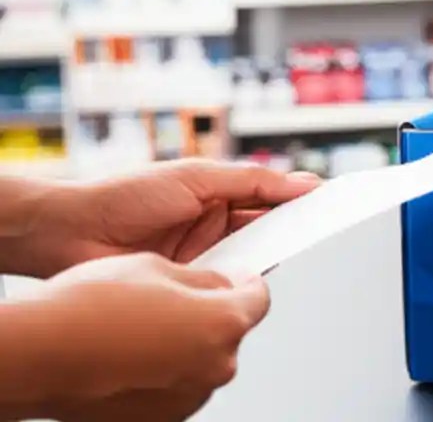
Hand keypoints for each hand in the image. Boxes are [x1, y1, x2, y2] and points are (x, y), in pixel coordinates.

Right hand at [12, 252, 267, 420]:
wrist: (38, 356)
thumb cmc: (88, 311)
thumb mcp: (156, 267)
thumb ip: (202, 279)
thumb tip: (219, 284)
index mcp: (223, 323)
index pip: (258, 299)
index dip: (246, 284)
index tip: (237, 280)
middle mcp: (216, 366)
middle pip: (229, 332)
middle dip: (209, 315)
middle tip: (171, 302)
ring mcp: (191, 397)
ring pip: (202, 360)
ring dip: (184, 345)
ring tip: (139, 330)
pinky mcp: (165, 418)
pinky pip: (177, 385)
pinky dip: (164, 371)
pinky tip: (130, 356)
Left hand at [19, 159, 319, 278]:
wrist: (71, 231)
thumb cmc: (126, 194)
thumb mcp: (198, 177)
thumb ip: (253, 182)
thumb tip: (303, 183)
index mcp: (218, 196)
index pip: (270, 198)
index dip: (300, 199)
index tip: (332, 199)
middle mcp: (214, 227)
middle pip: (267, 230)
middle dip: (292, 227)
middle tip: (320, 224)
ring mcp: (203, 257)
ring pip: (250, 258)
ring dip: (266, 252)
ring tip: (286, 244)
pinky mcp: (191, 284)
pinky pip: (226, 282)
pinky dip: (240, 278)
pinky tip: (250, 272)